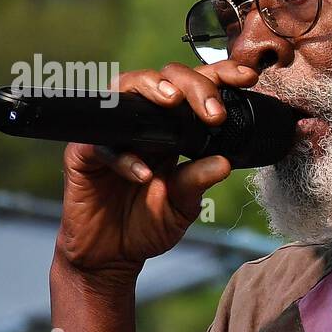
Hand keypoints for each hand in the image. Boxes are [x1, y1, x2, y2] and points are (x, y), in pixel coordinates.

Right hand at [54, 60, 259, 279]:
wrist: (112, 255)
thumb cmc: (147, 224)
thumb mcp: (183, 206)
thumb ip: (198, 182)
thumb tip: (223, 163)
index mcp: (173, 131)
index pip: (196, 90)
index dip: (220, 76)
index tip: (247, 78)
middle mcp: (144, 125)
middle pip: (165, 79)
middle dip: (194, 85)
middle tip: (213, 112)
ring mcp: (113, 135)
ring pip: (125, 89)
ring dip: (151, 89)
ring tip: (173, 102)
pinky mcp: (85, 154)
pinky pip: (103, 144)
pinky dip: (124, 157)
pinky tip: (143, 175)